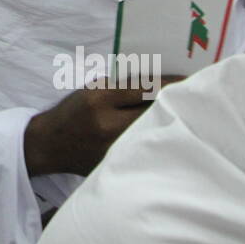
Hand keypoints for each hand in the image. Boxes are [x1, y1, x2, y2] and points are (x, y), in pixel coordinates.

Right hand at [23, 78, 179, 176]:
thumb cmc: (74, 111)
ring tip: (185, 115)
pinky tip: (165, 137)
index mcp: (99, 99)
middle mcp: (107, 124)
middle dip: (174, 103)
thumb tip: (162, 85)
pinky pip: (143, 150)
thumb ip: (123, 87)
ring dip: (168, 124)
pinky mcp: (116, 164)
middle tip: (194, 96)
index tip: (189, 79)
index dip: (170, 83)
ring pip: (152, 133)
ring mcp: (112, 148)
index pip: (143, 88)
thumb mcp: (93, 90)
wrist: (50, 144)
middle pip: (153, 112)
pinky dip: (155, 141)